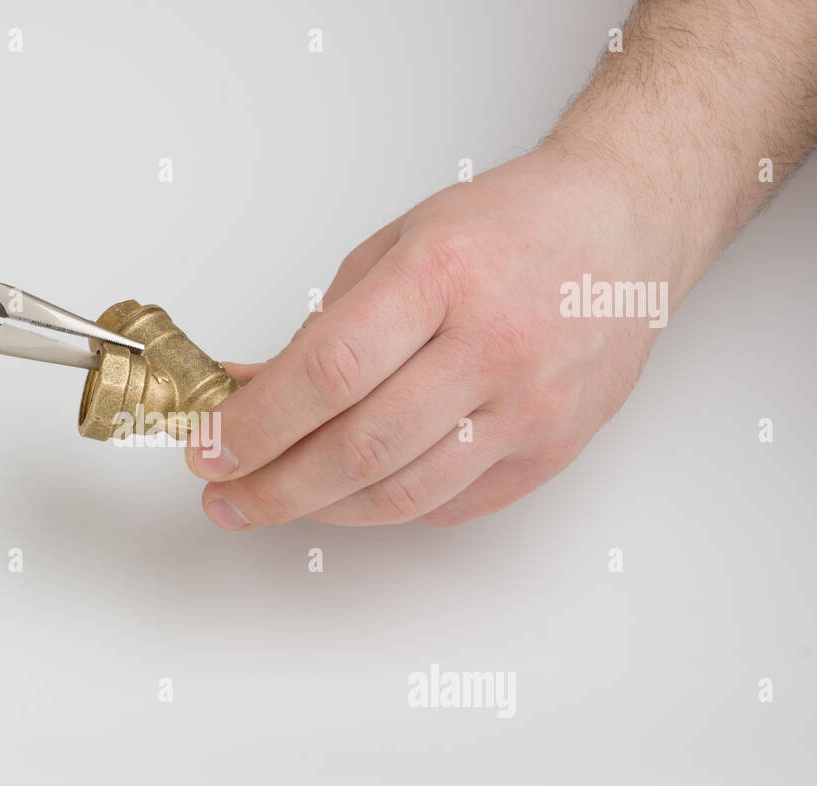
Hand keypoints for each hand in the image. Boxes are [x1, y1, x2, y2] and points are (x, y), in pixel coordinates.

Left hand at [186, 144, 674, 526]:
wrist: (624, 227)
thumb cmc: (509, 227)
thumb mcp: (396, 247)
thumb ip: (321, 328)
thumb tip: (246, 391)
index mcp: (440, 277)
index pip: (327, 373)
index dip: (256, 425)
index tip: (208, 449)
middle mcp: (492, 346)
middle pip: (359, 449)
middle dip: (273, 487)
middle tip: (225, 499)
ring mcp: (530, 407)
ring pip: (402, 495)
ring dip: (321, 511)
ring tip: (274, 503)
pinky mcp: (552, 450)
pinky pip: (449, 506)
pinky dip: (384, 508)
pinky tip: (347, 496)